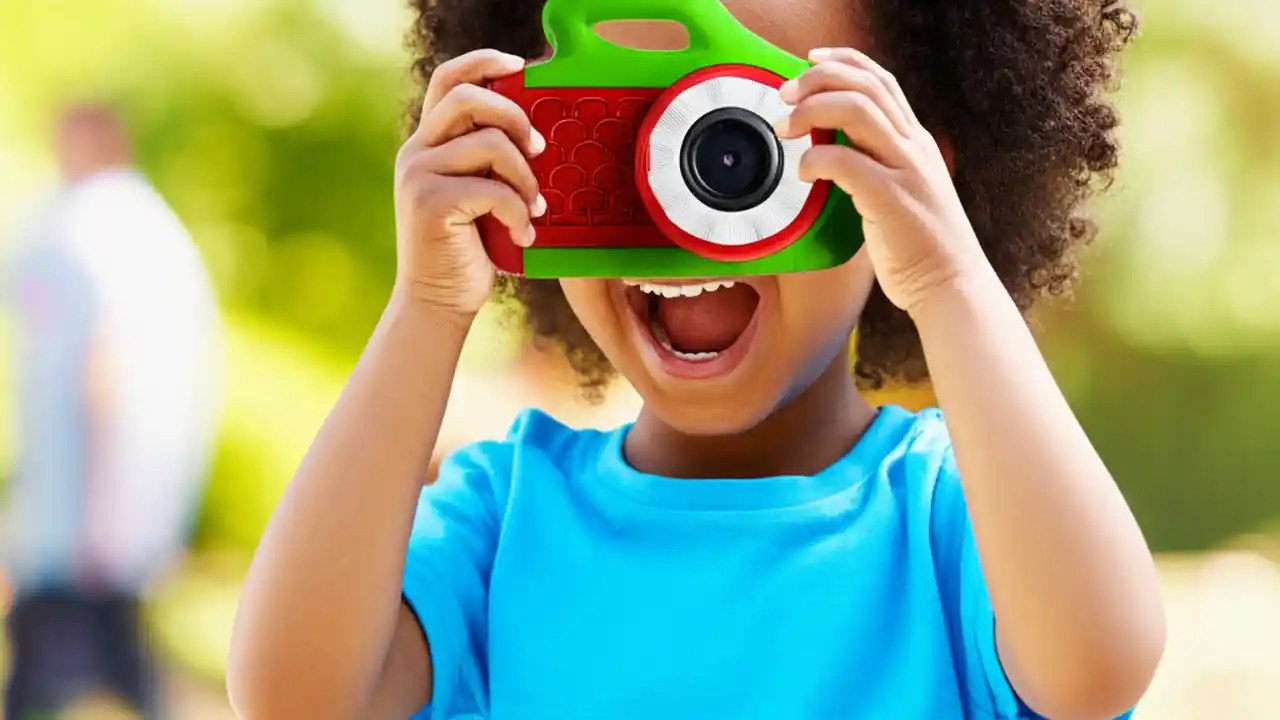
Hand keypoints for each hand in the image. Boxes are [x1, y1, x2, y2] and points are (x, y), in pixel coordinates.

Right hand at [393, 49, 547, 317]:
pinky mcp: (429, 202)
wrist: (440, 301)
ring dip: (525, 178)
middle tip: (539, 150)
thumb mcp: (482, 194)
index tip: (521, 67)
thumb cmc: (470, 249)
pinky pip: (493, 189)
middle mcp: (416, 151)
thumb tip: (537, 132)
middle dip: (515, 116)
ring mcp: (419, 174)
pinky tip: (522, 236)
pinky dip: (517, 213)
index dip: (483, 62)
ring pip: (490, 144)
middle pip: (469, 98)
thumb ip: (492, 160)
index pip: (448, 80)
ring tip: (534, 208)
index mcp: (428, 142)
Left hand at [776, 48, 991, 314]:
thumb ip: (876, 166)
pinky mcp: (892, 199)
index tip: (810, 61)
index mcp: (916, 142)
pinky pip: (845, 161)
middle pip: (867, 84)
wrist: (952, 286)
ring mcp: (906, 170)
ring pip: (857, 110)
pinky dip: (815, 159)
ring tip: (785, 128)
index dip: (844, 61)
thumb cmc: (920, 247)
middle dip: (819, 79)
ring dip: (812, 110)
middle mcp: (914, 147)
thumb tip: (832, 149)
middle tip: (785, 95)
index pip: (882, 80)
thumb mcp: (903, 192)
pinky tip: (802, 174)